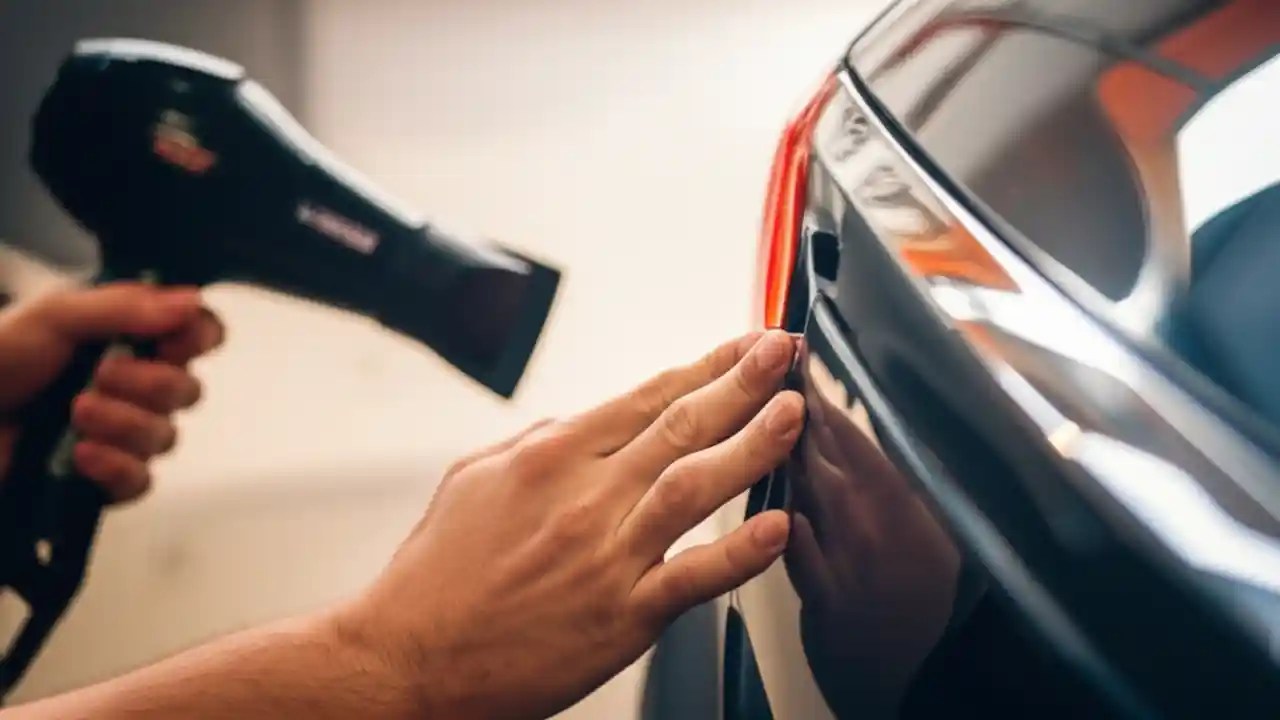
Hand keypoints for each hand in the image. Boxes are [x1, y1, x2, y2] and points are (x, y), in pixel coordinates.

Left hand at [0, 282, 224, 501]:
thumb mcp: (52, 316)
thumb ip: (124, 307)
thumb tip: (190, 301)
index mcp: (128, 338)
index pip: (197, 335)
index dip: (198, 338)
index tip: (173, 341)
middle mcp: (132, 385)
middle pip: (187, 389)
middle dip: (151, 384)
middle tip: (101, 373)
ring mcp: (120, 435)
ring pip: (165, 436)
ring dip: (124, 423)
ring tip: (76, 412)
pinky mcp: (103, 479)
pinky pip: (140, 480)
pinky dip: (115, 466)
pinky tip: (82, 454)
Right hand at [331, 331, 802, 718]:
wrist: (409, 660)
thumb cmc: (436, 578)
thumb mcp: (472, 481)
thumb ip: (533, 443)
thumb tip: (578, 421)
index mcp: (550, 458)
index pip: (646, 398)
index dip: (705, 366)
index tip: (743, 345)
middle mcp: (584, 498)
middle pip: (680, 425)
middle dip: (742, 381)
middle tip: (784, 351)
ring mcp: (606, 557)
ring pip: (696, 485)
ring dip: (753, 444)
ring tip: (795, 412)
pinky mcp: (621, 617)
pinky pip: (693, 576)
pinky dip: (740, 552)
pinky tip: (778, 527)